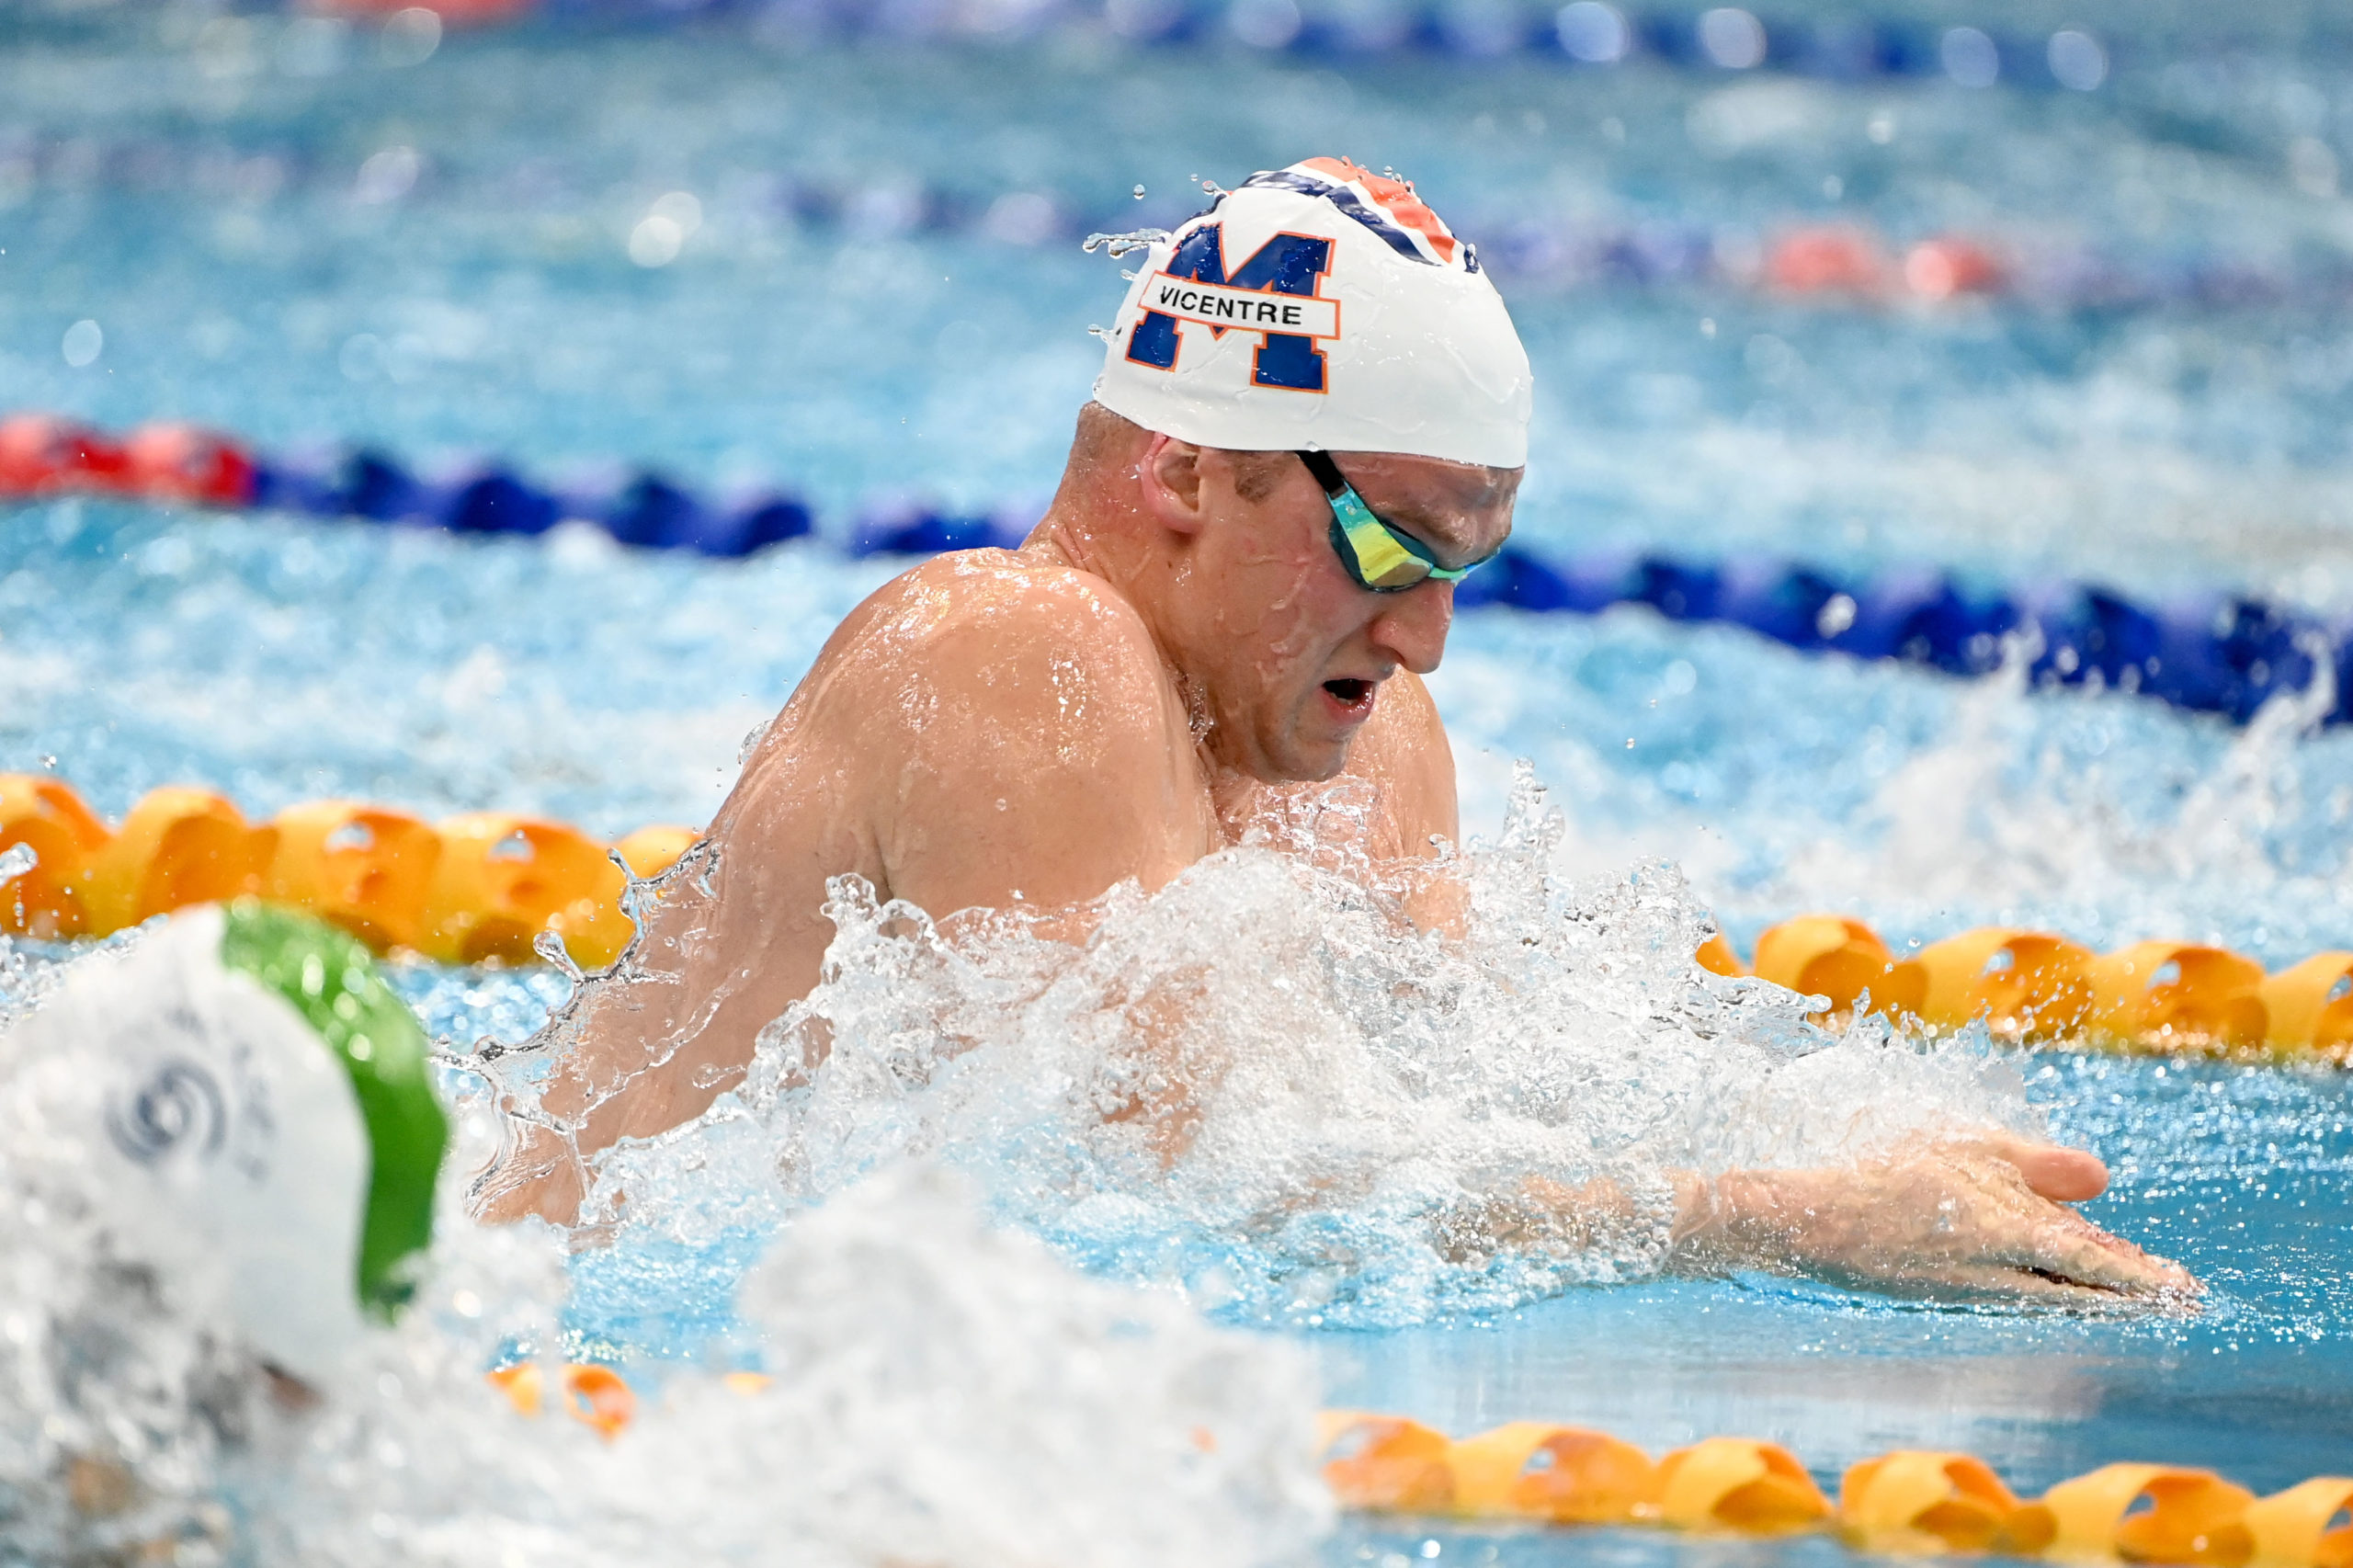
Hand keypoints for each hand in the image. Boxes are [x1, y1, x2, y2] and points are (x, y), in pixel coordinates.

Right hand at [1675, 1135, 2195, 1301]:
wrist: (1812, 1217)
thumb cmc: (1888, 1169)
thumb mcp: (1967, 1144)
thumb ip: (2037, 1162)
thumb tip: (2105, 1180)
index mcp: (2006, 1230)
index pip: (2091, 1259)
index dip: (2138, 1274)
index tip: (2181, 1286)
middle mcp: (1996, 1271)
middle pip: (2079, 1286)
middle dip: (2129, 1291)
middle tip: (2178, 1297)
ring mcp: (1971, 1289)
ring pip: (2049, 1295)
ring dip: (2094, 1296)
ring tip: (2134, 1295)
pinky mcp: (1945, 1294)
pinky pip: (2012, 1296)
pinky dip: (2048, 1293)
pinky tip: (2060, 1290)